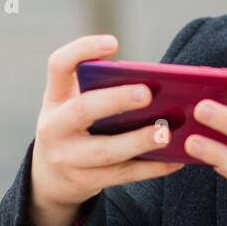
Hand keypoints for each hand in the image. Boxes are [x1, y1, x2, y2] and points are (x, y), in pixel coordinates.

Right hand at [30, 34, 183, 225]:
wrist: (50, 179)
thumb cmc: (76, 129)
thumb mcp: (74, 106)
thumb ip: (101, 91)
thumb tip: (159, 83)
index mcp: (55, 98)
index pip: (59, 65)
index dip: (82, 49)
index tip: (114, 42)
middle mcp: (54, 127)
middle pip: (83, 109)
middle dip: (116, 100)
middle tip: (148, 93)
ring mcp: (67, 158)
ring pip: (105, 151)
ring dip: (138, 141)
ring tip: (166, 132)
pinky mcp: (84, 182)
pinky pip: (123, 175)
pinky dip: (152, 168)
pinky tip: (176, 160)